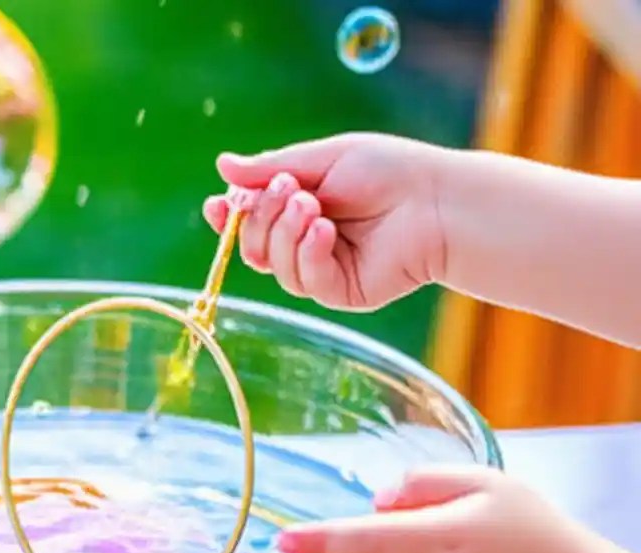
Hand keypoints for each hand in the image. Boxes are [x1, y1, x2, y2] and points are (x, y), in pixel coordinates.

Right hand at [203, 132, 450, 310]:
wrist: (435, 200)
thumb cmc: (387, 170)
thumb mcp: (321, 159)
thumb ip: (270, 167)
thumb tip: (221, 165)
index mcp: (297, 208)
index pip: (248, 221)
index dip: (228, 216)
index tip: (218, 205)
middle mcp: (304, 242)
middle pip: (252, 246)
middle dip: (261, 217)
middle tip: (289, 189)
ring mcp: (321, 270)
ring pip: (272, 265)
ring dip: (285, 233)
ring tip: (314, 206)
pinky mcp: (340, 292)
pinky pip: (304, 281)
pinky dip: (307, 253)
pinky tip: (326, 231)